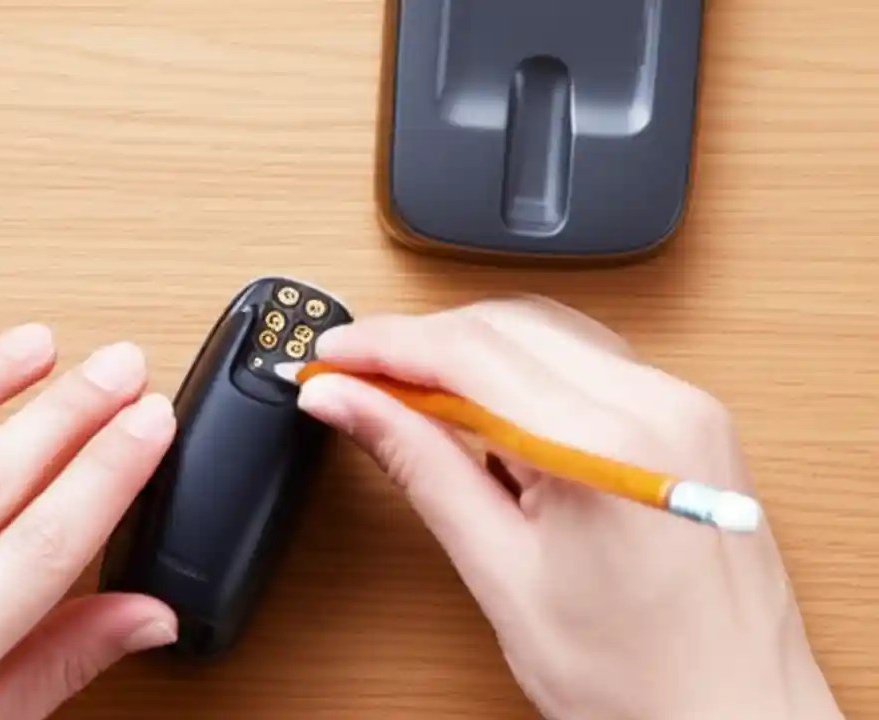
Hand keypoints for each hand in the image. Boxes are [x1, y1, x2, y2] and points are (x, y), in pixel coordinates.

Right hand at [297, 297, 843, 719]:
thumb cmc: (639, 679)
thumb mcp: (500, 571)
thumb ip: (419, 465)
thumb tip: (346, 403)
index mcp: (611, 441)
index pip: (470, 350)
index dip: (385, 345)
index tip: (328, 358)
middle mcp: (661, 403)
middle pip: (507, 327)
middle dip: (419, 344)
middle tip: (351, 378)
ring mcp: (684, 406)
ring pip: (544, 335)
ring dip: (467, 355)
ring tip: (406, 401)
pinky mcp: (688, 420)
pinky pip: (585, 364)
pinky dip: (520, 375)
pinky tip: (483, 416)